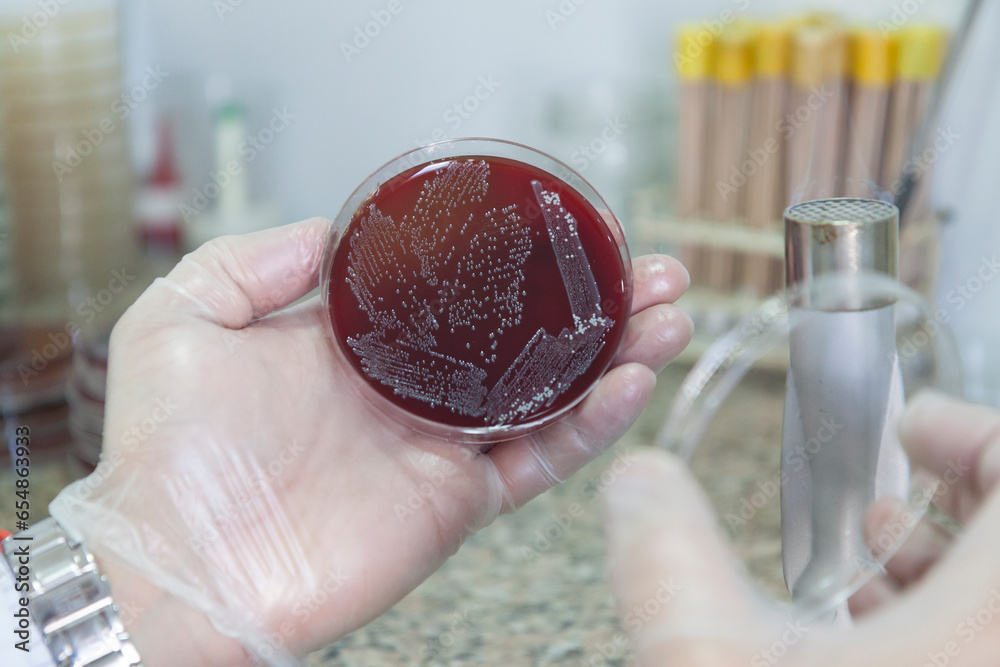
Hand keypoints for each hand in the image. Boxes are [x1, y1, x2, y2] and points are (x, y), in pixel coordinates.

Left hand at [49, 217, 692, 664]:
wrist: (177, 563)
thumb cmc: (166, 450)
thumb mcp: (183, 316)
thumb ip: (254, 259)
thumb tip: (332, 227)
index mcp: (355, 344)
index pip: (453, 290)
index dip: (511, 260)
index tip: (560, 227)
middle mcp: (407, 390)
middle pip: (519, 338)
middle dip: (589, 303)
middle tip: (647, 269)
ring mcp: (437, 446)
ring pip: (547, 393)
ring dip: (612, 353)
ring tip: (667, 314)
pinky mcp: (456, 501)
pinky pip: (539, 459)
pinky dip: (592, 424)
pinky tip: (632, 382)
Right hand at [603, 392, 999, 665]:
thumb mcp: (708, 660)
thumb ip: (664, 556)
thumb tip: (636, 480)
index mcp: (992, 620)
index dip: (971, 433)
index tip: (913, 430)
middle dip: (947, 500)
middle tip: (884, 496)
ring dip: (946, 567)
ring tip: (871, 562)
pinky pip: (989, 642)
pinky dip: (948, 625)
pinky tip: (867, 632)